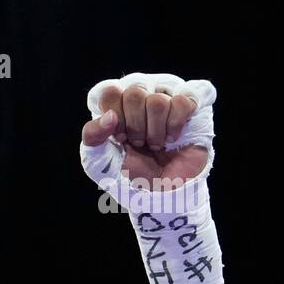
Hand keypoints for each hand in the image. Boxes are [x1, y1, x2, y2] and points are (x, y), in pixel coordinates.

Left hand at [81, 83, 206, 187]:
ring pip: (158, 100)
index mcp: (116, 104)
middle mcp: (140, 97)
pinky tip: (172, 138)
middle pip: (134, 92)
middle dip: (135, 127)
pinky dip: (175, 126)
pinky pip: (183, 101)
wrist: (159, 192)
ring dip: (155, 132)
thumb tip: (109, 116)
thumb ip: (92, 135)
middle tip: (139, 143)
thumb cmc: (128, 174)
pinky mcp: (190, 104)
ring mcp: (166, 98)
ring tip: (155, 145)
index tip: (119, 138)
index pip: (110, 91)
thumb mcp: (98, 159)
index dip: (115, 118)